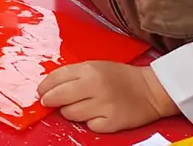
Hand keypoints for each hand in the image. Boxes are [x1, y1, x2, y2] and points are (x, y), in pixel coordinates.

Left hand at [38, 61, 179, 133]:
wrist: (151, 90)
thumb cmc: (120, 77)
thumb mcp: (95, 67)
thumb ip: (74, 74)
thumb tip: (49, 86)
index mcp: (89, 69)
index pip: (56, 78)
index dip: (45, 86)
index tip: (41, 91)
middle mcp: (95, 86)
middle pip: (59, 97)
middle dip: (49, 100)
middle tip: (48, 102)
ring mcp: (104, 105)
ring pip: (71, 113)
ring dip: (69, 112)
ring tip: (78, 107)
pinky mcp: (112, 122)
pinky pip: (89, 125)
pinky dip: (89, 122)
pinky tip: (95, 115)